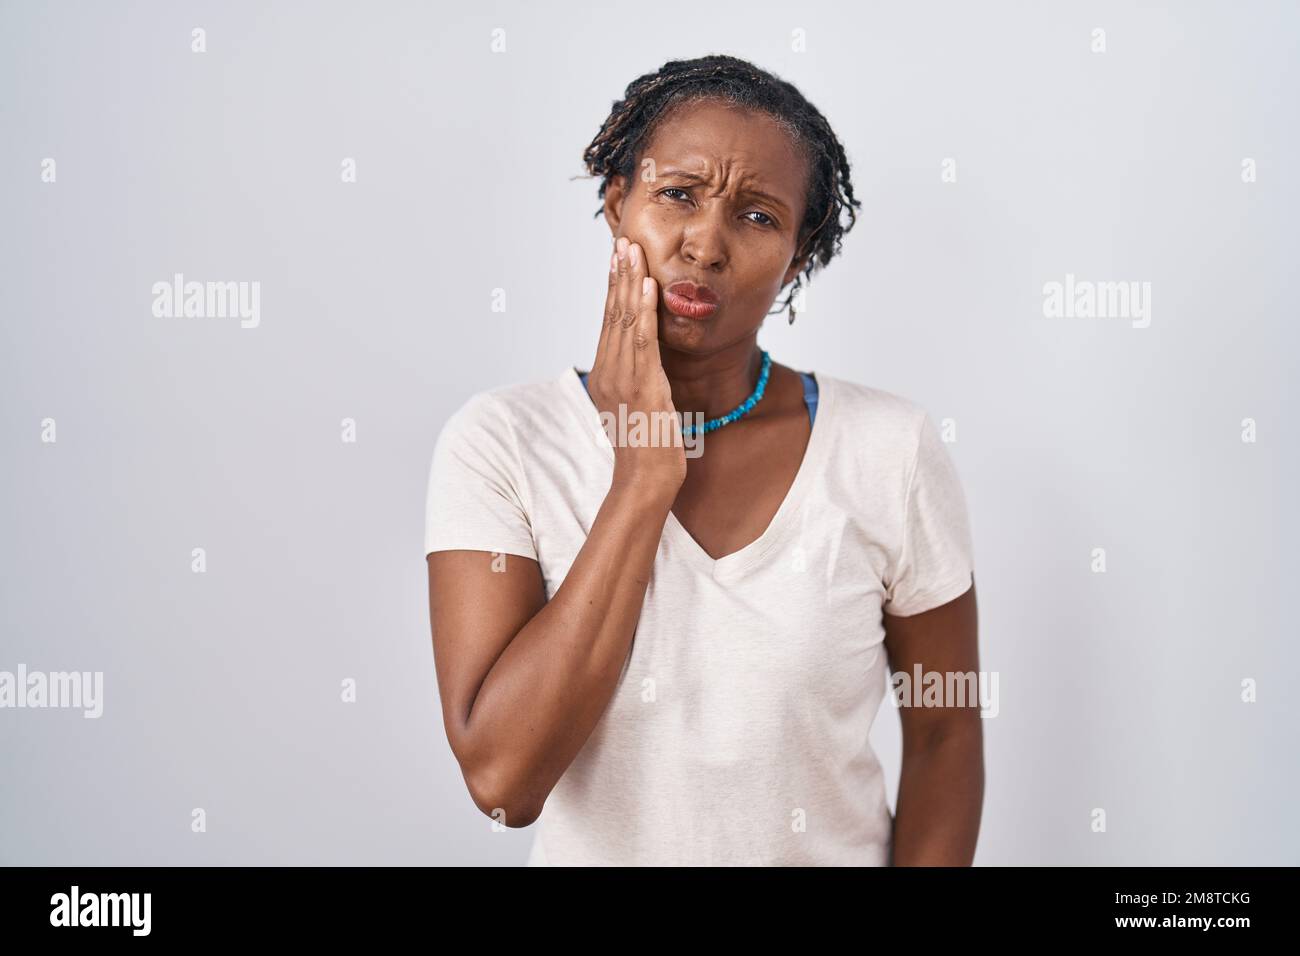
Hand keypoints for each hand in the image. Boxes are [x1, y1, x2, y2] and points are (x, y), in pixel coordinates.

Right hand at [587, 236, 685, 496]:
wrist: (646, 481)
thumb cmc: (648, 449)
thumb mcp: (640, 406)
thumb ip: (639, 379)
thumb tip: (648, 360)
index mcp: (605, 375)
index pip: (608, 323)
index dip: (613, 288)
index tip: (619, 259)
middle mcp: (608, 372)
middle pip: (612, 314)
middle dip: (618, 276)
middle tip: (622, 242)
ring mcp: (622, 378)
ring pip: (624, 321)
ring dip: (629, 283)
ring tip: (632, 252)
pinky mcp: (641, 385)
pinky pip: (642, 341)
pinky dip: (644, 311)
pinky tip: (647, 287)